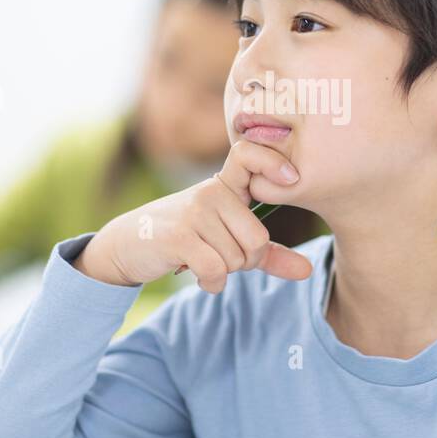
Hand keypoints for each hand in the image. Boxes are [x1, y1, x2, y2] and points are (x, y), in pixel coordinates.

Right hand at [77, 138, 311, 292]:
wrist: (128, 246)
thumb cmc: (185, 240)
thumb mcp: (228, 241)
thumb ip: (268, 253)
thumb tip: (308, 271)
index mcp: (225, 186)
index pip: (249, 154)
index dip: (274, 162)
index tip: (292, 179)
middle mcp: (211, 192)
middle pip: (257, 239)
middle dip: (245, 262)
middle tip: (222, 258)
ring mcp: (194, 211)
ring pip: (236, 259)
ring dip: (224, 273)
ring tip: (203, 262)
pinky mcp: (178, 236)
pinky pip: (216, 270)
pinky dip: (212, 283)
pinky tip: (200, 277)